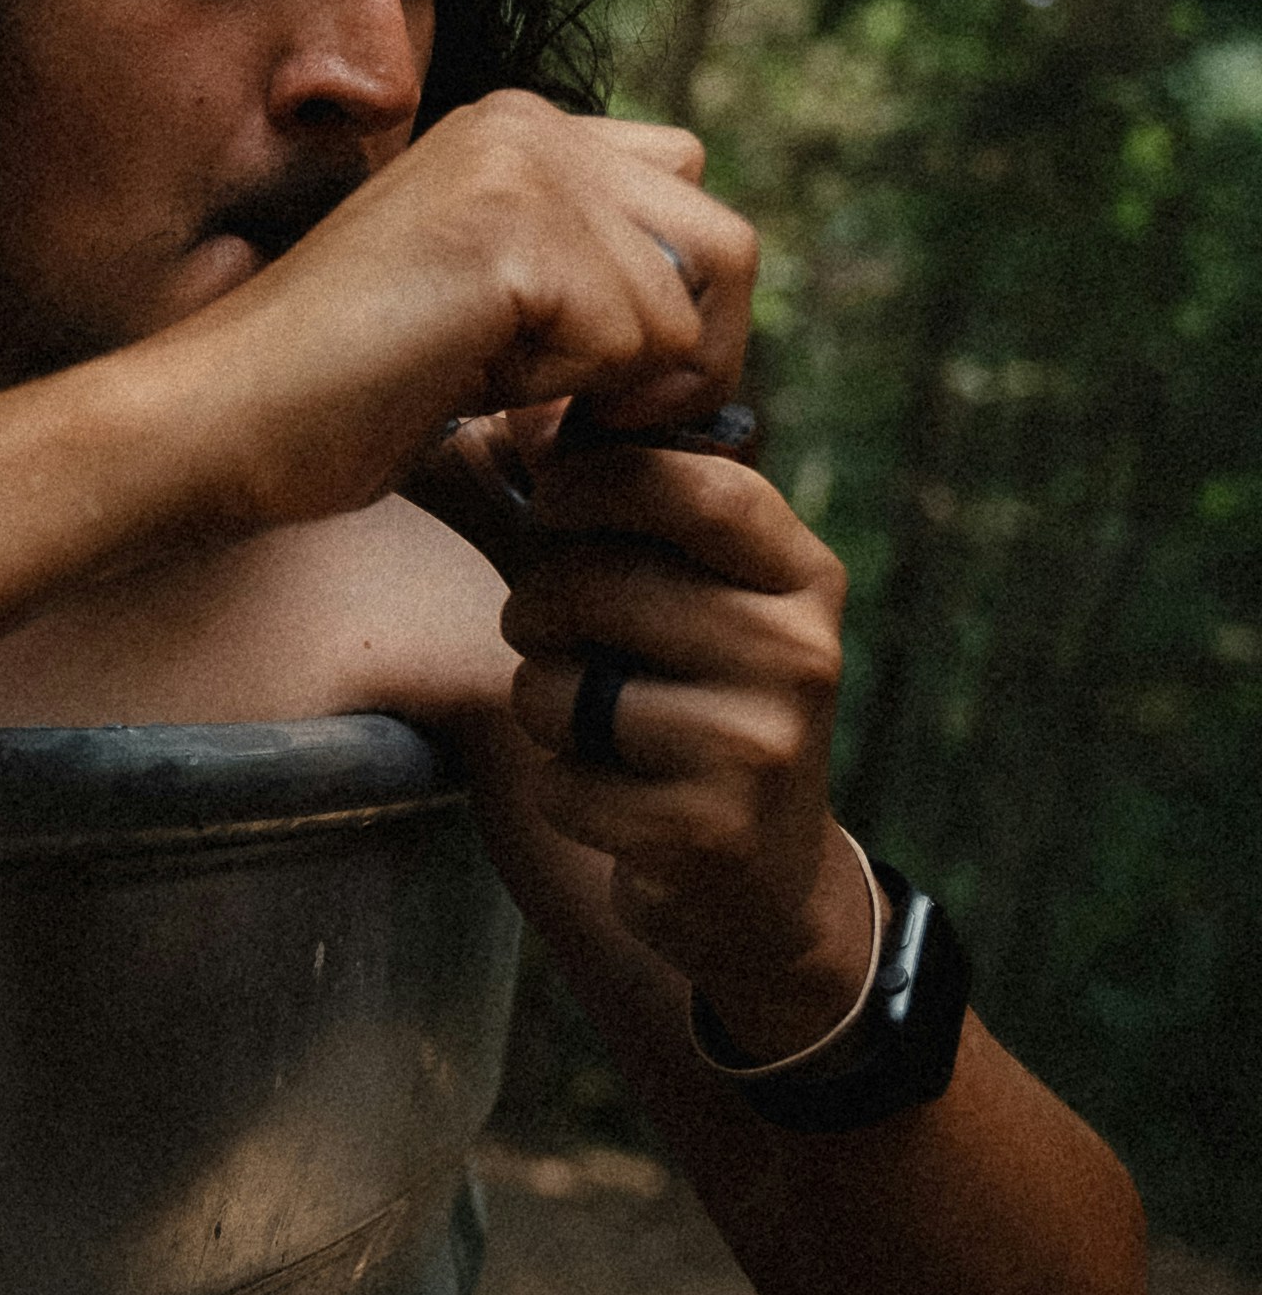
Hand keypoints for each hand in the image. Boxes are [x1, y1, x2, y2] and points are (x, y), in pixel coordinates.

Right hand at [198, 94, 758, 528]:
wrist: (222, 417)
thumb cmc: (342, 391)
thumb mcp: (488, 306)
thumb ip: (583, 274)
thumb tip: (713, 330)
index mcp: (516, 126)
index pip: (690, 194)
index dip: (672, 303)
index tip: (593, 380)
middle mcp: (528, 123)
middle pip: (724, 242)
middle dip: (687, 356)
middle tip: (589, 418)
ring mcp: (521, 168)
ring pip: (690, 307)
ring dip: (618, 386)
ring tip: (508, 398)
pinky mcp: (515, 234)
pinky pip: (639, 345)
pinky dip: (573, 400)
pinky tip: (476, 390)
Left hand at [497, 435, 868, 1042]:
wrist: (757, 881)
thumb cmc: (686, 702)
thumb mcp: (671, 596)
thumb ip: (590, 511)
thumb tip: (493, 413)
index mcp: (801, 574)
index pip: (699, 487)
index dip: (597, 479)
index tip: (546, 499)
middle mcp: (800, 651)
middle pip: (600, 585)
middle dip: (538, 610)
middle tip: (549, 635)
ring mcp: (763, 746)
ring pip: (567, 689)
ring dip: (545, 707)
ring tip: (595, 726)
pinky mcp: (713, 833)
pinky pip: (564, 784)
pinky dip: (561, 793)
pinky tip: (615, 804)